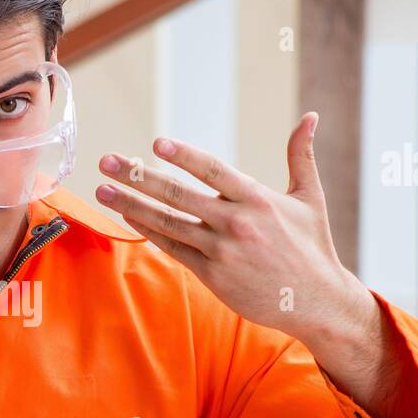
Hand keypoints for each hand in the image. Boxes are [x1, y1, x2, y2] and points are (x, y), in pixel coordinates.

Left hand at [94, 113, 375, 352]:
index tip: (156, 143)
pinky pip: (173, 248)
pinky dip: (148, 232)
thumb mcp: (310, 197)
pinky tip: (128, 216)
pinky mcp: (212, 275)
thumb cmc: (312, 246)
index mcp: (258, 198)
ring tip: (102, 190)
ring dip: (131, 205)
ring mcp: (221, 251)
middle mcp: (236, 223)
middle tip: (106, 162)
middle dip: (137, 177)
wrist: (315, 301)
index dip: (185, 156)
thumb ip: (301, 155)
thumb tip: (311, 116)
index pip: (213, 171)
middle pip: (178, 195)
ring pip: (168, 223)